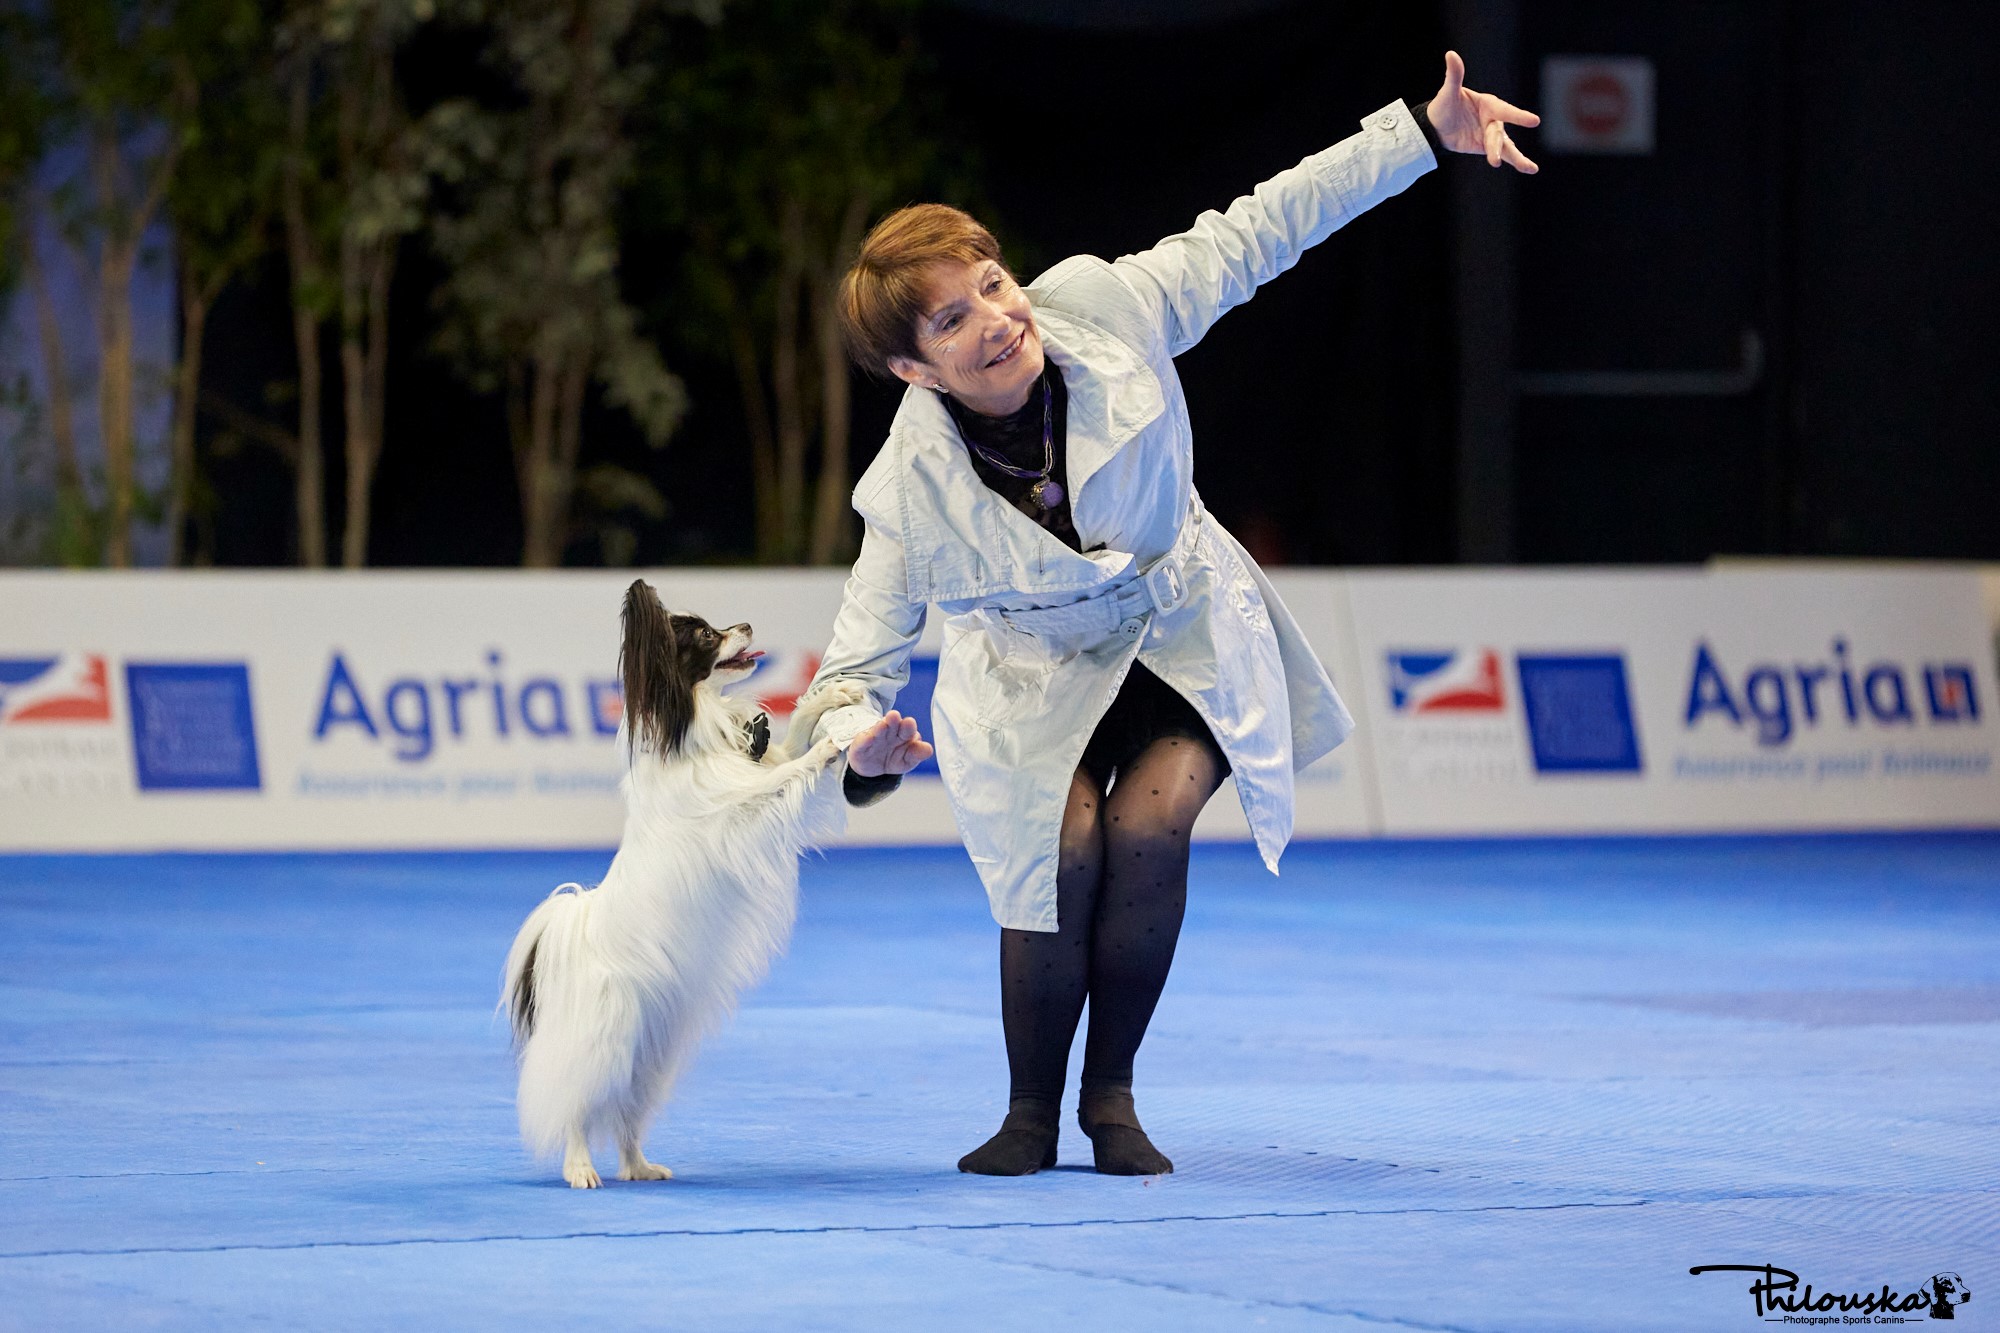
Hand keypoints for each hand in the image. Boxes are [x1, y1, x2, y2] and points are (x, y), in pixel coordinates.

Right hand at [845, 710, 933, 776]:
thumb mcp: (907, 760)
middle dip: (894, 720)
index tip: (909, 723)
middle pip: (893, 724)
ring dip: (881, 726)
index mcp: (904, 734)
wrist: (872, 766)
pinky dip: (865, 739)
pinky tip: (868, 738)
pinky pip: (863, 741)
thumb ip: (917, 754)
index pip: (908, 729)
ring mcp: (875, 736)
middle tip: (895, 716)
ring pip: (878, 730)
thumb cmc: (894, 758)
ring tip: (883, 724)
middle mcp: (890, 731)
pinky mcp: (861, 744)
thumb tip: (929, 749)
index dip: (908, 727)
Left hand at [1427, 50, 1539, 173]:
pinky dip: (1513, 160)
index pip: (1504, 110)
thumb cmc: (1443, 106)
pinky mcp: (1487, 147)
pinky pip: (1502, 154)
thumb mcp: (1447, 93)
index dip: (1518, 116)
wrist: (1436, 126)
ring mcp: (1491, 134)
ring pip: (1506, 146)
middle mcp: (1493, 119)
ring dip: (1516, 158)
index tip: (1534, 122)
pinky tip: (1528, 167)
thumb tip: (1451, 54)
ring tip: (1531, 169)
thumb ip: (1454, 76)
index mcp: (1488, 104)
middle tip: (1495, 159)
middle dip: (1496, 146)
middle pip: (1498, 134)